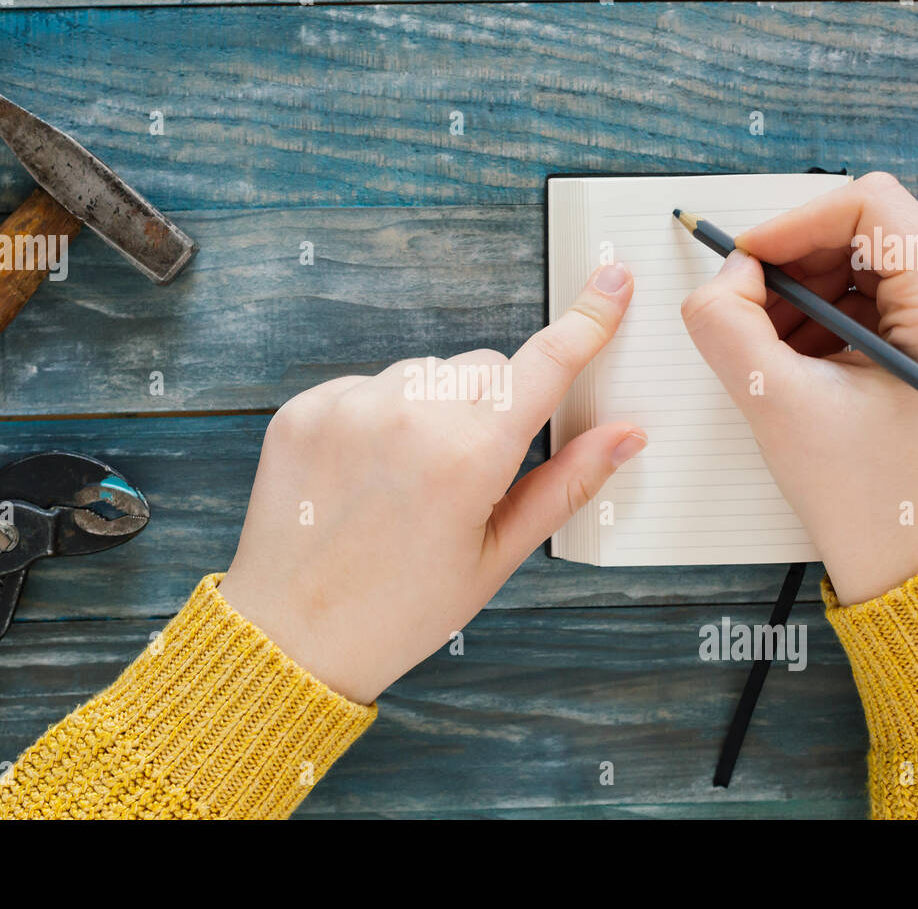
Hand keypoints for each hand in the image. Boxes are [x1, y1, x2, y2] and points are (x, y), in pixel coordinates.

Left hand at [218, 264, 644, 703]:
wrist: (292, 636)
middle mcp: (408, 416)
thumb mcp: (496, 555)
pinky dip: (380, 413)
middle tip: (468, 472)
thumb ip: (566, 484)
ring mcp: (349, 407)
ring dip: (435, 405)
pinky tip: (368, 471)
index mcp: (467, 457)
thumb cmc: (399, 609)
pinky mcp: (306, 408)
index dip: (585, 322)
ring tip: (408, 478)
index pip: (543, 367)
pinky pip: (369, 384)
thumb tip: (626, 436)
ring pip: (426, 370)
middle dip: (494, 403)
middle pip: (485, 367)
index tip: (610, 282)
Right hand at [681, 172, 917, 603]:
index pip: (871, 204)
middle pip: (869, 228)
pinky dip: (825, 314)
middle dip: (797, 263)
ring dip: (806, 291)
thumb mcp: (773, 401)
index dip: (793, 223)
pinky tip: (800, 359)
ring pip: (867, 259)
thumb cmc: (860, 496)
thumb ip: (726, 321)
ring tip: (774, 347)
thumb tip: (728, 273)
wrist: (903, 560)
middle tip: (749, 308)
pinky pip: (876, 293)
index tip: (745, 262)